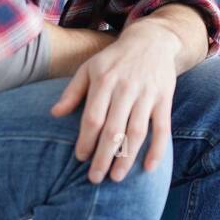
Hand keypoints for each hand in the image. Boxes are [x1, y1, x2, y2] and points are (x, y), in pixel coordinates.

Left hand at [50, 19, 180, 183]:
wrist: (152, 40)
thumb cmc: (115, 59)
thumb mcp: (89, 68)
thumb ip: (72, 91)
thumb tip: (55, 114)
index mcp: (104, 81)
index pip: (93, 118)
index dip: (86, 141)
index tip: (80, 158)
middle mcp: (126, 89)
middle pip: (113, 129)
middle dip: (103, 157)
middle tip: (95, 179)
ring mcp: (147, 95)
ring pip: (137, 132)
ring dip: (127, 158)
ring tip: (116, 178)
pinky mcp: (164, 99)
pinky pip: (162, 128)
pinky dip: (158, 149)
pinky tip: (149, 168)